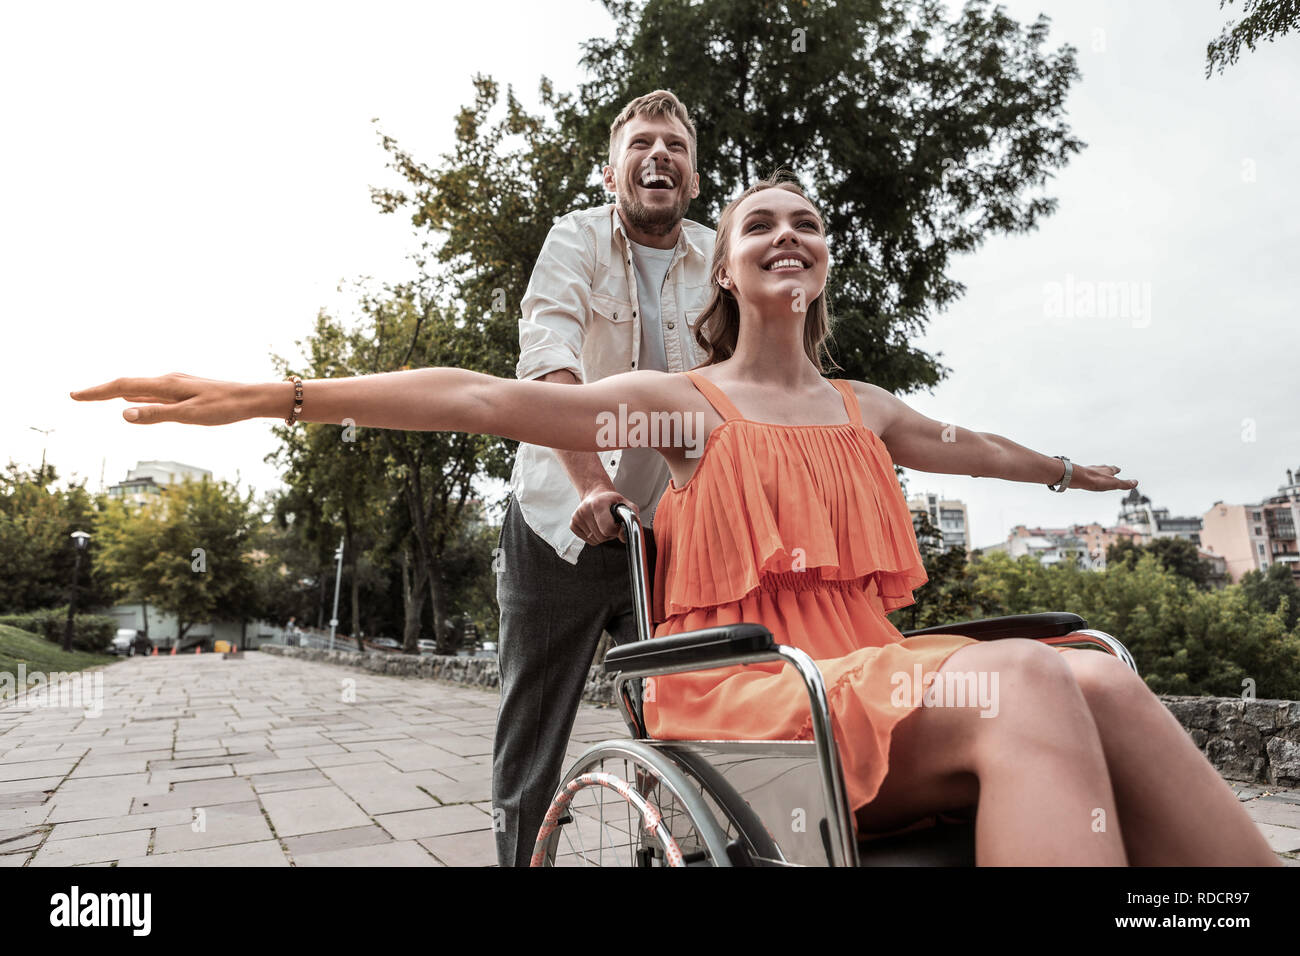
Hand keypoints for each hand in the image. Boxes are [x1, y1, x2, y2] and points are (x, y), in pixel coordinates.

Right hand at [69, 373, 264, 425]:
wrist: (252, 398)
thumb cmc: (224, 408)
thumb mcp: (190, 415)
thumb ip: (157, 414)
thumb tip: (123, 413)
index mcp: (166, 385)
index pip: (122, 386)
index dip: (96, 392)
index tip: (74, 396)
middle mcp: (168, 380)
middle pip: (126, 383)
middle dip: (100, 390)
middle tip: (76, 396)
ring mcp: (176, 383)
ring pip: (139, 386)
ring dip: (115, 390)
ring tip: (96, 395)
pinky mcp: (183, 389)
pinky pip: (151, 390)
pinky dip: (134, 393)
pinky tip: (132, 398)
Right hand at [570, 489, 637, 544]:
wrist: (596, 495)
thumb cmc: (610, 501)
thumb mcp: (625, 504)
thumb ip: (631, 518)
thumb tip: (624, 535)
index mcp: (598, 503)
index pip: (608, 529)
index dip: (616, 530)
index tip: (618, 524)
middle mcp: (584, 510)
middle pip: (602, 537)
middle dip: (610, 533)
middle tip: (611, 522)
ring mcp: (577, 517)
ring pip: (596, 540)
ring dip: (603, 535)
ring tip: (603, 523)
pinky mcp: (572, 524)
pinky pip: (589, 541)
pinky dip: (595, 537)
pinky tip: (596, 526)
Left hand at [1067, 463, 1138, 491]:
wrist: (1076, 477)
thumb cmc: (1094, 480)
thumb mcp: (1113, 484)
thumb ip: (1124, 484)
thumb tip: (1135, 482)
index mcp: (1106, 471)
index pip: (1113, 469)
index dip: (1116, 470)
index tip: (1118, 469)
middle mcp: (1097, 469)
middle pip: (1103, 468)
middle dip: (1106, 469)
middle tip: (1109, 469)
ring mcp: (1087, 470)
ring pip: (1093, 470)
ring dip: (1096, 471)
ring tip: (1097, 473)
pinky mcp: (1079, 474)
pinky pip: (1083, 474)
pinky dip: (1086, 475)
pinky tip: (1083, 478)